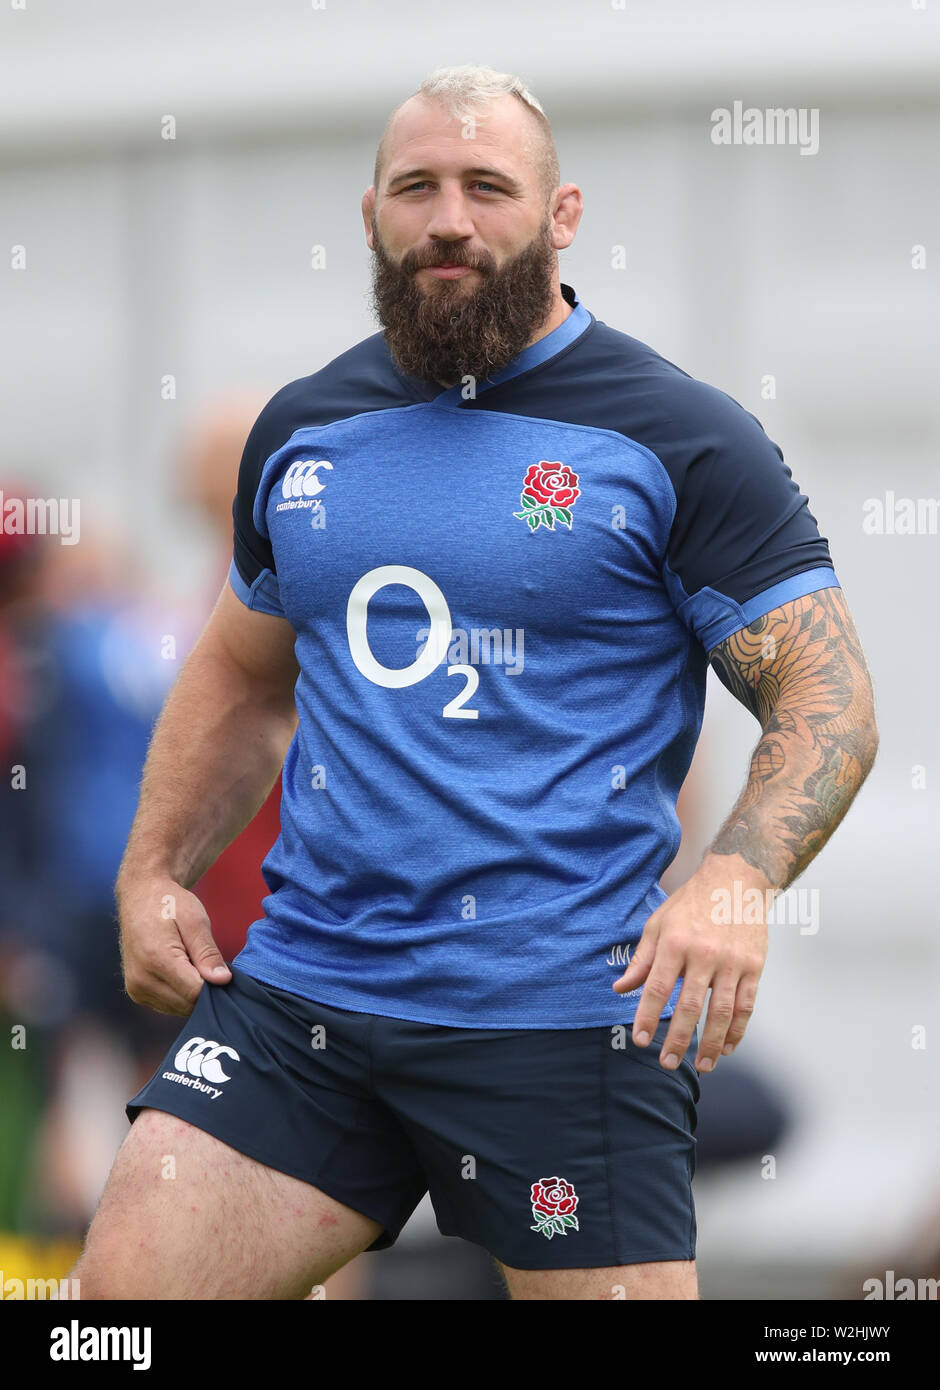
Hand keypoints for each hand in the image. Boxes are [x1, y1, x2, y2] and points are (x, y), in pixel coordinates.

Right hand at [118, 875, 231, 1014]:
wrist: (140, 896)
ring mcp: (136, 989)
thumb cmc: (170, 904)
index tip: (222, 969)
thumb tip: (223, 980)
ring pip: (179, 1008)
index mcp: (156, 960)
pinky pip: (168, 1005)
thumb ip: (208, 953)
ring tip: (192, 963)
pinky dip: (181, 994)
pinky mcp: (136, 993)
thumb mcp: (195, 921)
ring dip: (192, 993)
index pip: (195, 992)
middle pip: (187, 1004)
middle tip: (209, 964)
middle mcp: (141, 979)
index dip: (215, 985)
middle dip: (205, 990)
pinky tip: (183, 971)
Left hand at [612, 856, 769, 1073]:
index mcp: (675, 944)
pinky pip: (746, 1005)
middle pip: (689, 1006)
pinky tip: (727, 1047)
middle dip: (677, 1039)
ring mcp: (732, 962)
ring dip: (711, 1044)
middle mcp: (704, 954)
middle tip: (668, 1063)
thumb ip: (641, 960)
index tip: (639, 1039)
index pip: (658, 988)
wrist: (735, 882)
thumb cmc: (691, 903)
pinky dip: (738, 1030)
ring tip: (702, 1066)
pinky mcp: (754, 967)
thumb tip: (620, 988)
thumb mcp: (658, 924)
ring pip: (721, 1012)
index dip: (646, 1016)